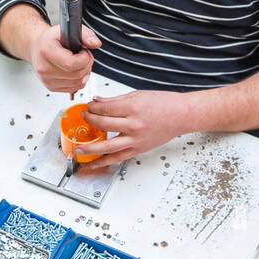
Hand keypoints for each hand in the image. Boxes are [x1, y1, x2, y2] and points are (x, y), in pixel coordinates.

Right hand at [26, 23, 100, 92]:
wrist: (37, 47)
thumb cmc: (52, 39)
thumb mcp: (68, 29)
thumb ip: (85, 34)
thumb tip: (96, 43)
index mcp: (46, 51)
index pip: (71, 63)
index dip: (84, 58)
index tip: (83, 52)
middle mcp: (44, 67)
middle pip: (77, 74)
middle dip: (86, 64)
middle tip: (82, 55)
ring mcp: (47, 79)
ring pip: (78, 83)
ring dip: (84, 73)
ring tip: (77, 62)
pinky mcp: (51, 87)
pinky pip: (74, 88)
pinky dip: (78, 80)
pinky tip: (73, 70)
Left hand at [78, 90, 193, 167]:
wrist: (182, 115)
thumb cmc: (164, 104)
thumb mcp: (138, 95)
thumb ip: (115, 100)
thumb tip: (97, 101)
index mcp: (133, 107)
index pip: (104, 108)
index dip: (92, 107)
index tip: (88, 106)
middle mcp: (134, 125)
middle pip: (103, 125)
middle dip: (89, 121)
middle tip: (84, 118)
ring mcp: (136, 139)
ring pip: (107, 146)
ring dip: (89, 148)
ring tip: (77, 150)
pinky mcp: (139, 149)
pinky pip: (118, 158)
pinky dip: (104, 162)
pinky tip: (93, 164)